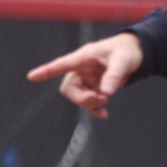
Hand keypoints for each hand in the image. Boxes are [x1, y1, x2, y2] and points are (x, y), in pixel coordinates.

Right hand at [26, 32, 143, 118]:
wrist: (135, 54)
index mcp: (84, 57)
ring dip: (90, 103)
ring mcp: (86, 80)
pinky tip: (104, 115)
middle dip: (81, 98)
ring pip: (77, 97)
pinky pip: (87, 103)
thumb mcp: (123, 61)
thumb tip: (106, 93)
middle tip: (100, 99)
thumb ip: (114, 76)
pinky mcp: (93, 89)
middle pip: (68, 87)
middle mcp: (81, 69)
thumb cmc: (126, 51)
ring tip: (106, 100)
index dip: (47, 71)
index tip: (31, 77)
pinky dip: (95, 110)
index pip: (62, 64)